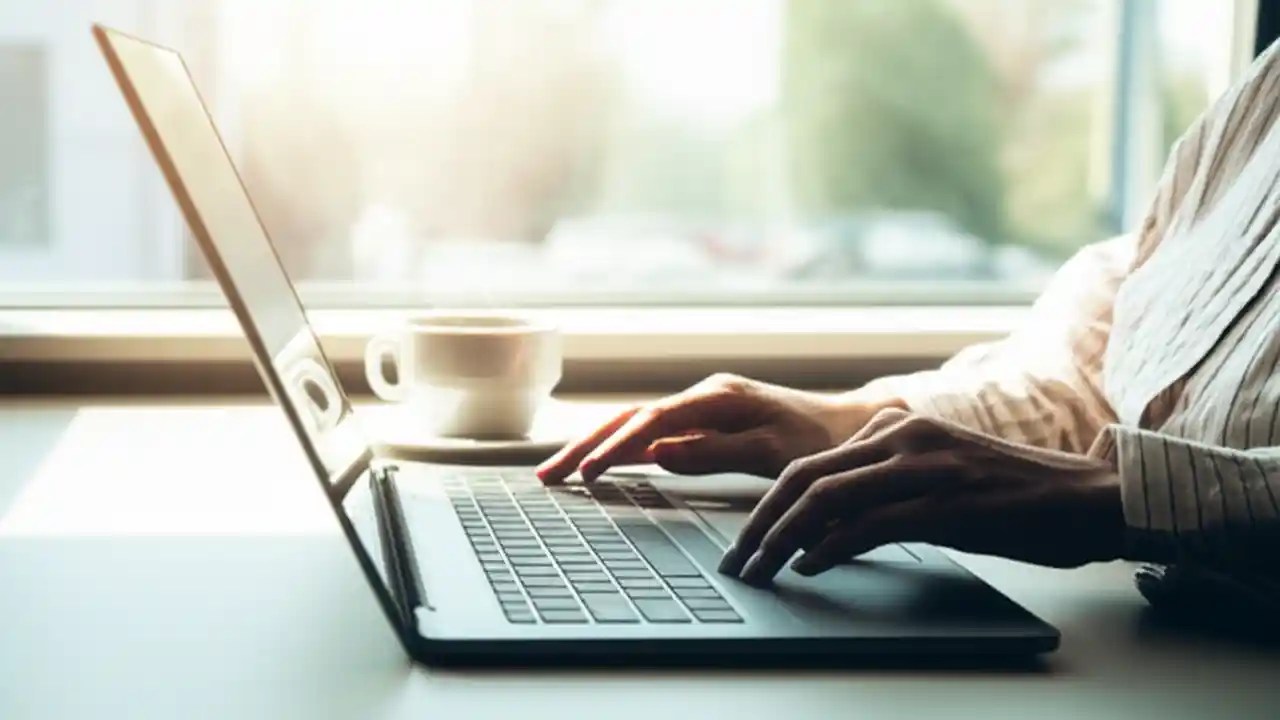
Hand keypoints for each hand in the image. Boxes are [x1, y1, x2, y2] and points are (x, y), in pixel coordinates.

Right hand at [536, 374, 901, 483]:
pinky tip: (597, 463)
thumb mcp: (774, 452)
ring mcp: (701, 408)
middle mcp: (703, 396)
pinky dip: (619, 449)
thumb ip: (716, 452)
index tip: (587, 472)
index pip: (651, 421)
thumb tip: (658, 453)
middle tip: (548, 473)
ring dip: (595, 447)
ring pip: (635, 426)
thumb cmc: (820, 440)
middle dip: (586, 445)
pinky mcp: (704, 422)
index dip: (615, 447)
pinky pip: (651, 434)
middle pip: (630, 419)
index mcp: (717, 397)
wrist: (852, 425)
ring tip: (557, 471)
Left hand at [719, 408, 1124, 585]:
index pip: (811, 463)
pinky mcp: (948, 503)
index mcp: (899, 426)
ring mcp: (926, 467)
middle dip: (761, 523)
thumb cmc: (1015, 494)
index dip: (768, 503)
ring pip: (829, 498)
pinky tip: (813, 566)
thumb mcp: (940, 471)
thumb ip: (888, 479)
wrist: (1090, 495)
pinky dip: (832, 547)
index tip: (747, 539)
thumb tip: (834, 518)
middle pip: (806, 477)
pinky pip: (872, 524)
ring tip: (763, 570)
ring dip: (785, 539)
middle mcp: (905, 437)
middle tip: (738, 560)